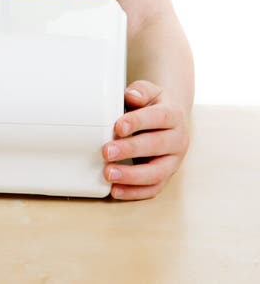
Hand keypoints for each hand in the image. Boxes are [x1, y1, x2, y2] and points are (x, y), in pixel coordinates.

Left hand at [101, 80, 189, 200]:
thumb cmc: (154, 104)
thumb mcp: (149, 91)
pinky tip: (115, 190)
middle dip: (130, 150)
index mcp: (173, 115)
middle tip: (106, 152)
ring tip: (108, 174)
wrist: (171, 118)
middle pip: (156, 146)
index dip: (138, 122)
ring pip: (156, 173)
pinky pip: (153, 189)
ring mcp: (174, 161)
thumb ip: (140, 91)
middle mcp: (177, 140)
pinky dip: (134, 192)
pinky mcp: (166, 177)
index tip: (118, 127)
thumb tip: (132, 96)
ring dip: (131, 176)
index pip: (158, 118)